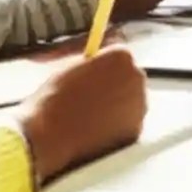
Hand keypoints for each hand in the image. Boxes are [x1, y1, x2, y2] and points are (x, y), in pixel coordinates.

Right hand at [13, 46, 146, 183]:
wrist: (50, 137)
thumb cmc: (53, 100)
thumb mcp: (70, 68)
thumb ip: (91, 63)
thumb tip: (97, 66)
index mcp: (121, 56)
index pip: (119, 54)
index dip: (104, 64)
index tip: (95, 72)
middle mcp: (137, 77)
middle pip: (128, 76)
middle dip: (114, 84)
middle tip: (91, 95)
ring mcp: (140, 104)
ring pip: (130, 101)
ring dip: (116, 105)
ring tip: (89, 116)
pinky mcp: (137, 128)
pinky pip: (127, 122)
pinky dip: (116, 125)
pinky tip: (95, 130)